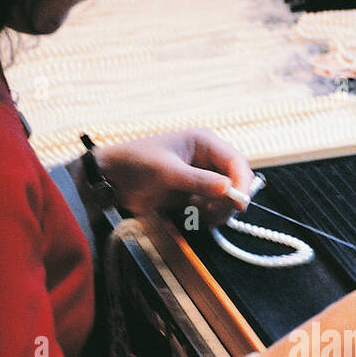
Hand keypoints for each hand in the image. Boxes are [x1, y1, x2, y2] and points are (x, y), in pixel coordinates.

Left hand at [96, 129, 254, 223]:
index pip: (237, 162)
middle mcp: (207, 158)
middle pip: (236, 181)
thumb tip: (228, 189)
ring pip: (228, 197)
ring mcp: (202, 177)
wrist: (112, 179)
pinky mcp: (195, 193)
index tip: (239, 203)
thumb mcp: (167, 172)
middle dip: (230, 198)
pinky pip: (214, 206)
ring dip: (219, 208)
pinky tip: (192, 210)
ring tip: (196, 208)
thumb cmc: (136, 163)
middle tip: (212, 210)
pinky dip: (210, 214)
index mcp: (204, 142)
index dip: (242, 182)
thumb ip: (199, 181)